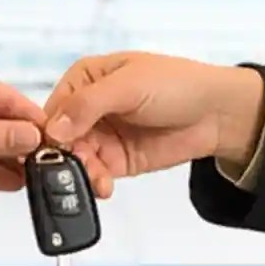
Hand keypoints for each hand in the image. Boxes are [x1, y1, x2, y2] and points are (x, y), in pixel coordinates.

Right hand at [42, 52, 264, 197]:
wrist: (217, 114)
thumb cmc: (179, 84)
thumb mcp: (130, 85)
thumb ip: (88, 105)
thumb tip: (54, 128)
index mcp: (85, 79)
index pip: (52, 108)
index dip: (47, 131)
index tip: (49, 150)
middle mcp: (87, 108)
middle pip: (59, 139)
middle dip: (62, 157)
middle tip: (69, 171)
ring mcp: (100, 136)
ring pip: (73, 160)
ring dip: (78, 173)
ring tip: (94, 180)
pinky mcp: (114, 161)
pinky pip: (93, 175)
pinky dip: (93, 183)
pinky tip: (102, 186)